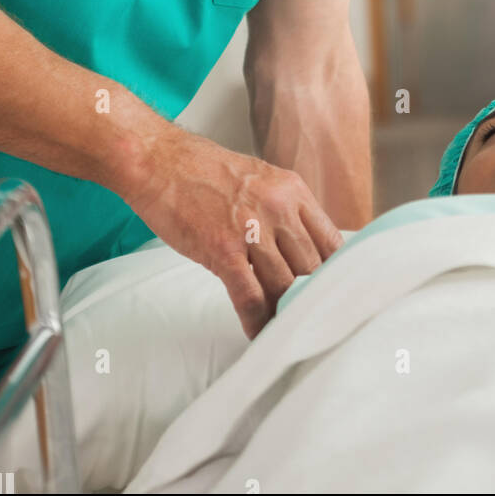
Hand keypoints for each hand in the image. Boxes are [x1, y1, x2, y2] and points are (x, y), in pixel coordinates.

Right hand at [125, 126, 343, 337]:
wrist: (160, 161)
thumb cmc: (204, 171)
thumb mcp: (260, 179)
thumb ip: (284, 209)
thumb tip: (301, 246)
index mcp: (293, 190)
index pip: (331, 241)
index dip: (335, 273)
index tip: (332, 293)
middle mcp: (280, 208)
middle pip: (312, 268)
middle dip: (311, 298)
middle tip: (311, 319)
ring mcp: (252, 230)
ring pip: (285, 286)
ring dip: (285, 313)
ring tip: (286, 330)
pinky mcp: (223, 250)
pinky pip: (250, 297)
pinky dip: (257, 321)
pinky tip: (258, 333)